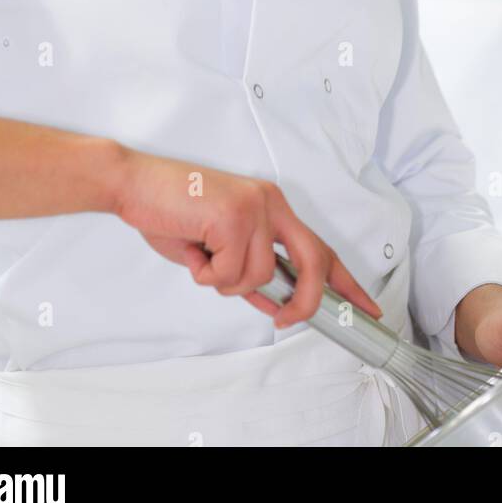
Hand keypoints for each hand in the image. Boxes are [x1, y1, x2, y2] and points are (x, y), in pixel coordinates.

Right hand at [115, 149, 380, 327]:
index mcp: (272, 207)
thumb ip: (250, 273)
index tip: (367, 307)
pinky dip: (206, 274)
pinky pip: (229, 273)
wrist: (134, 184)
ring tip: (201, 257)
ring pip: (258, 277)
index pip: (320, 247)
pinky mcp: (234, 216)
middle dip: (305, 300)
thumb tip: (279, 306)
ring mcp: (255, 207)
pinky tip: (192, 248)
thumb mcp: (217, 250)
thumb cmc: (172, 213)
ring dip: (224, 282)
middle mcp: (271, 203)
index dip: (346, 282)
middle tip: (284, 318)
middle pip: (313, 261)